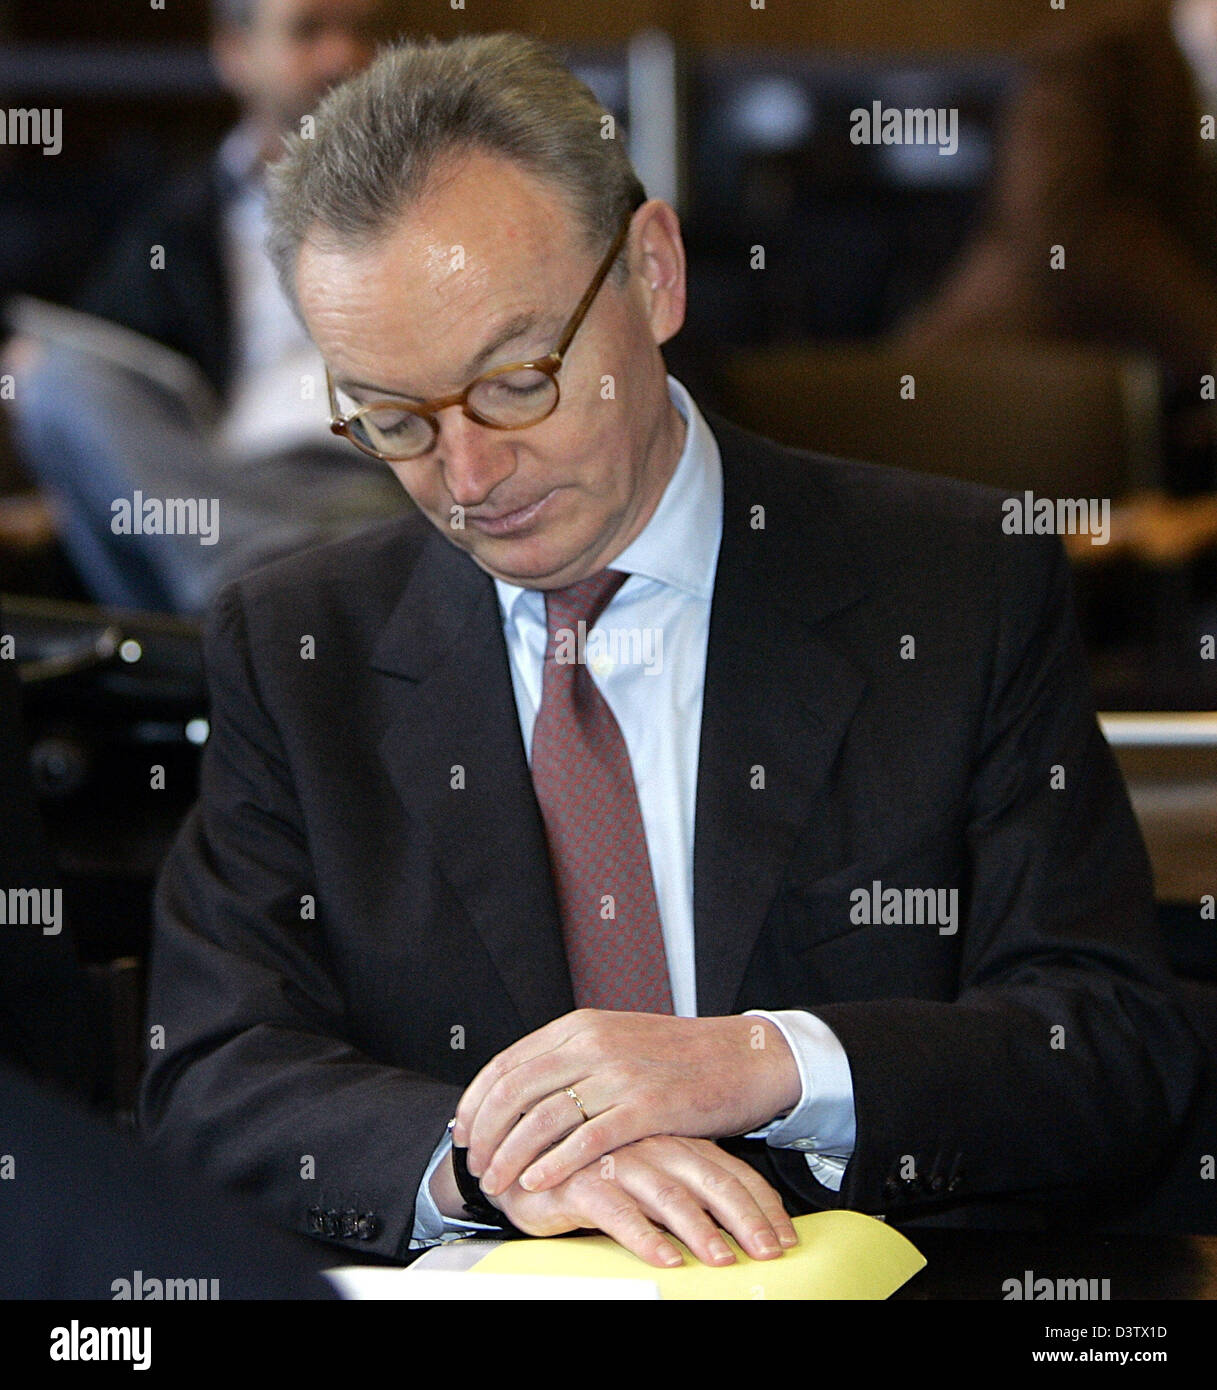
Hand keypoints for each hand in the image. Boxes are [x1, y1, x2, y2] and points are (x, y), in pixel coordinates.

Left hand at [452, 1010, 800, 1197]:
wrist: (743, 1057)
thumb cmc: (680, 1056)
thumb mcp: (618, 1041)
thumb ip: (574, 1058)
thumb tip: (526, 1088)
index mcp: (581, 1025)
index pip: (509, 1062)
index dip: (477, 1100)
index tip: (463, 1130)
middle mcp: (594, 1043)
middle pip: (516, 1091)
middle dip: (486, 1134)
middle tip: (475, 1166)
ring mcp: (620, 1074)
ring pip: (543, 1119)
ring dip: (511, 1157)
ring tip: (498, 1185)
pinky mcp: (648, 1106)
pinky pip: (587, 1140)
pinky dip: (554, 1165)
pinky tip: (537, 1184)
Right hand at [483, 1135, 798, 1268]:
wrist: (526, 1156)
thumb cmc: (595, 1166)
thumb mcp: (651, 1169)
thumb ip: (688, 1182)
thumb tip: (741, 1222)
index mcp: (675, 1139)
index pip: (730, 1170)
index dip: (762, 1205)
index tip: (786, 1238)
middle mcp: (652, 1145)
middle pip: (710, 1180)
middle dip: (746, 1219)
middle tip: (769, 1253)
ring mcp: (617, 1160)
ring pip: (668, 1195)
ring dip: (700, 1230)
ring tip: (722, 1259)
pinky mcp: (580, 1181)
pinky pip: (618, 1212)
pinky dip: (645, 1237)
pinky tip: (665, 1259)